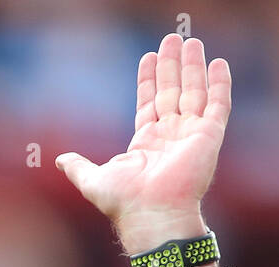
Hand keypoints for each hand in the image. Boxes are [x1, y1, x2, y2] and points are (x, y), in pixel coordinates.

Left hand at [55, 34, 230, 252]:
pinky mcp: (209, 137)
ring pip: (194, 92)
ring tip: (192, 41)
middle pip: (172, 92)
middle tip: (172, 39)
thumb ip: (78, 167)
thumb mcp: (92, 181)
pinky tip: (217, 63)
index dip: (149, 80)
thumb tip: (59, 160)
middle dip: (172, 66)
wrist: (151, 215)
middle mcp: (170, 136)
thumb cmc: (124, 202)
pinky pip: (217, 105)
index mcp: (146, 142)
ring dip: (193, 67)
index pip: (149, 102)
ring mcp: (191, 135)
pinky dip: (219, 84)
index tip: (148, 57)